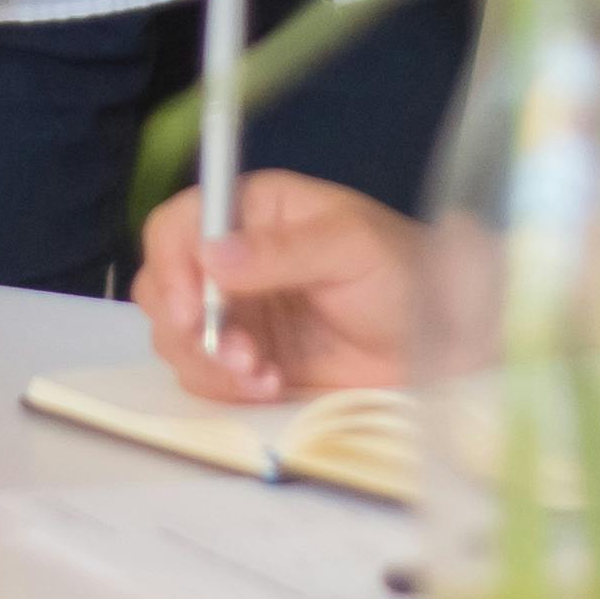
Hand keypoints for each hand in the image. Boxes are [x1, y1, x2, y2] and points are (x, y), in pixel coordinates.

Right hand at [129, 169, 421, 403]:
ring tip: (264, 375)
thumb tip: (212, 257)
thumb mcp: (349, 248)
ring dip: (209, 362)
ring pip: (175, 338)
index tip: (191, 311)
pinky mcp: (246, 359)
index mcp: (251, 212)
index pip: (176, 226)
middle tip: (239, 354)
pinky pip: (204, 376)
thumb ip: (281, 251)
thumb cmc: (401, 272)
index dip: (171, 266)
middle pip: (162, 287)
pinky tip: (271, 385)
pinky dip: (227, 386)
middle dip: (188, 328)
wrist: (437, 337)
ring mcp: (235, 313)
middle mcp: (231, 259)